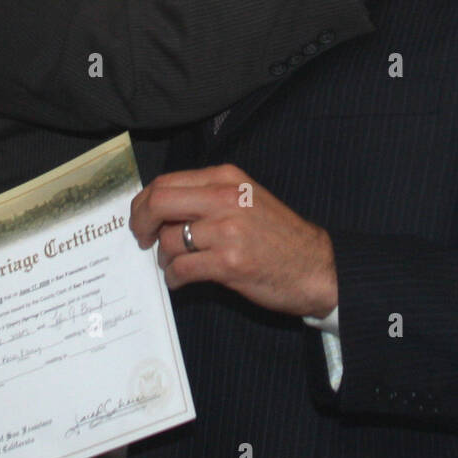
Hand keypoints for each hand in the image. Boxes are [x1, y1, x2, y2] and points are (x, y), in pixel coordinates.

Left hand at [130, 165, 336, 318]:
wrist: (316, 266)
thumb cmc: (280, 235)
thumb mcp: (246, 199)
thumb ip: (208, 196)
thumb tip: (162, 208)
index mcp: (226, 178)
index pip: (167, 181)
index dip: (144, 202)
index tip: (141, 218)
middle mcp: (225, 198)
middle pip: (159, 202)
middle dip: (141, 223)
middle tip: (142, 239)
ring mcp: (227, 230)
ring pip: (169, 240)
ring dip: (163, 257)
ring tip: (174, 264)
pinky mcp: (229, 262)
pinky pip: (182, 269)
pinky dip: (174, 278)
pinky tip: (181, 280)